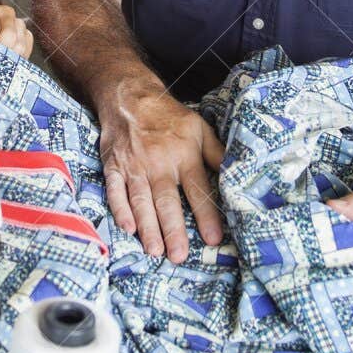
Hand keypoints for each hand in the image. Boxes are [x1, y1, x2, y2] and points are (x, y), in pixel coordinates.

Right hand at [99, 83, 224, 262]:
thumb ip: (217, 153)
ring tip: (155, 251)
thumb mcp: (199, 128)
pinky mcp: (113, 167)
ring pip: (141, 201)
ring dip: (148, 227)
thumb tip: (238, 172)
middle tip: (179, 256)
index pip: (197, 189)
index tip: (213, 238)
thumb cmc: (169, 116)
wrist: (129, 97)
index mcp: (184, 154)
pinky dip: (120, 209)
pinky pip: (115, 191)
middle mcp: (159, 163)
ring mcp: (134, 166)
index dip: (206, 215)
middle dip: (173, 230)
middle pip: (167, 200)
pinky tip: (127, 228)